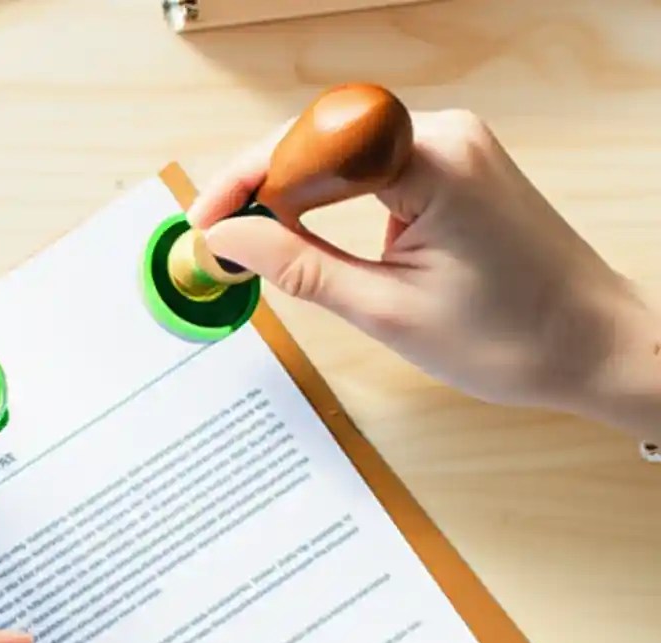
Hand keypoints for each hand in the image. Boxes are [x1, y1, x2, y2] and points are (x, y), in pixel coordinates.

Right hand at [188, 109, 660, 438]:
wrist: (596, 346)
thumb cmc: (515, 337)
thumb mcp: (386, 312)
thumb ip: (297, 266)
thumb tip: (228, 239)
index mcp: (436, 164)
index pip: (311, 146)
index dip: (246, 179)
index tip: (208, 223)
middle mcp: (448, 135)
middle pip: (320, 134)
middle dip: (260, 181)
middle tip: (219, 234)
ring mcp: (454, 143)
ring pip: (340, 145)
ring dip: (291, 186)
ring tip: (251, 236)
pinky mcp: (455, 161)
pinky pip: (370, 159)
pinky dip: (327, 189)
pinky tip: (300, 224)